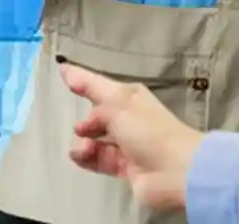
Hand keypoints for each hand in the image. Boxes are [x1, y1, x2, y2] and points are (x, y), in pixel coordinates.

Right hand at [58, 62, 203, 211]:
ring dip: (84, 142)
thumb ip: (88, 85)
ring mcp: (127, 145)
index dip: (84, 86)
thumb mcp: (116, 100)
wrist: (175, 171)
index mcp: (130, 99)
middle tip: (83, 128)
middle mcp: (129, 120)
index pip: (101, 89)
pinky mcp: (124, 168)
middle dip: (85, 122)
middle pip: (97, 117)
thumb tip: (64, 68)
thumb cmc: (147, 129)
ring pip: (96, 140)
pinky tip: (83, 157)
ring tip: (85, 147)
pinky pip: (99, 159)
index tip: (63, 82)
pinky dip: (88, 158)